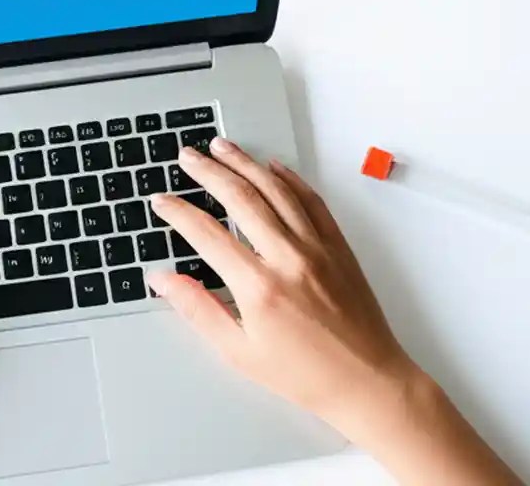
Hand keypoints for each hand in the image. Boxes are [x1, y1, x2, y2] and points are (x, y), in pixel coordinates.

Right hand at [146, 139, 413, 433]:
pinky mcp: (338, 247)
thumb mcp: (238, 351)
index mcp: (258, 287)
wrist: (367, 382)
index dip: (179, 212)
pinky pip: (312, 201)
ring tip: (222, 147)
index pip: (206, 234)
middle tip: (188, 157)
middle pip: (240, 198)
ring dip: (245, 163)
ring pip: (275, 190)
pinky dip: (290, 179)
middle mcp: (288, 258)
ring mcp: (316, 248)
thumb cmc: (305, 375)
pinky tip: (273, 167)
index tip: (162, 200)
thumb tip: (164, 280)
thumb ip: (198, 310)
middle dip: (208, 172)